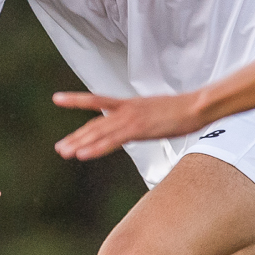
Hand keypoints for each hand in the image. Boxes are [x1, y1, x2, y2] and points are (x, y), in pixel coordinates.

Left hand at [52, 91, 203, 161]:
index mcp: (129, 104)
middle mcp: (126, 110)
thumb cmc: (182, 111)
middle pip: (95, 124)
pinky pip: (112, 141)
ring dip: (79, 143)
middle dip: (76, 136)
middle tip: (59, 148)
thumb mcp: (158, 112)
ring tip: (63, 152)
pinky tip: (82, 154)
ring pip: (99, 132)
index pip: (97, 102)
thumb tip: (142, 124)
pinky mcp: (138, 129)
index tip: (58, 99)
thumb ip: (145, 118)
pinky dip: (95, 148)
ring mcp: (131, 118)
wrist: (197, 106)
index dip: (77, 101)